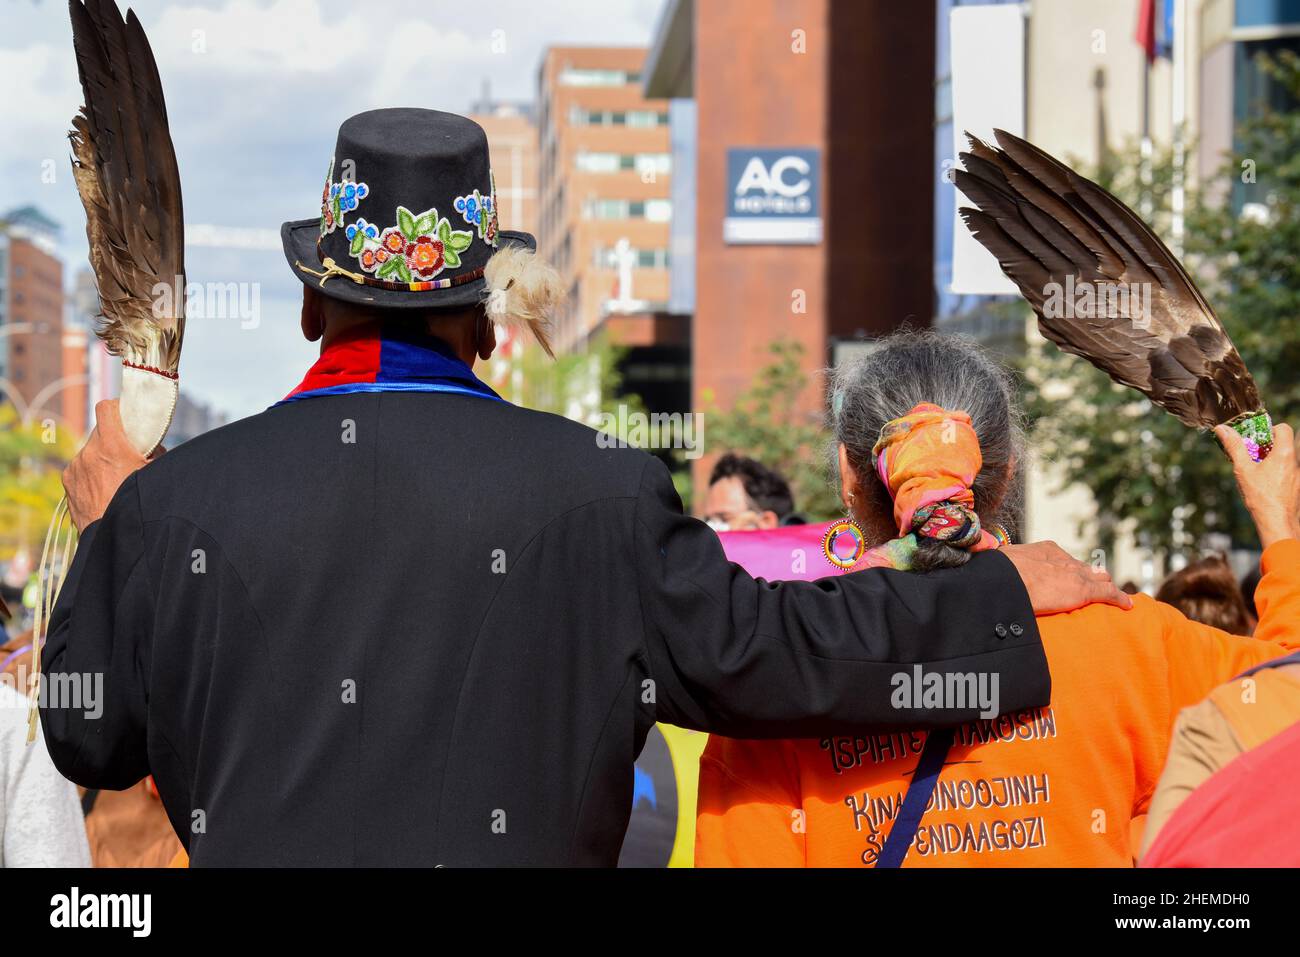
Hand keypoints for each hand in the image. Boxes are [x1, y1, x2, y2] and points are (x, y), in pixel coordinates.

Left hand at [62, 400, 160, 532]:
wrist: (113, 536)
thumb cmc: (137, 505)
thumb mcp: (156, 475)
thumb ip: (155, 454)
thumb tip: (152, 446)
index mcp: (111, 447)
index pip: (107, 408)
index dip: (118, 408)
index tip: (128, 415)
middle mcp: (88, 453)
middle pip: (101, 431)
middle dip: (114, 437)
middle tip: (128, 453)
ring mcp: (75, 467)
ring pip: (90, 450)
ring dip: (102, 456)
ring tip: (116, 478)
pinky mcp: (67, 481)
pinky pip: (80, 466)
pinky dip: (91, 471)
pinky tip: (103, 489)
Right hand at [1001, 540, 1131, 614]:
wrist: (1006, 581)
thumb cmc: (998, 575)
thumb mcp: (1002, 567)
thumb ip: (1008, 571)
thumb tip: (994, 577)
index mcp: (1045, 551)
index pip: (1063, 560)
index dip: (1067, 571)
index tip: (1064, 580)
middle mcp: (1064, 559)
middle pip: (1084, 567)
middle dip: (1089, 577)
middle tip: (1089, 589)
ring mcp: (1076, 573)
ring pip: (1100, 578)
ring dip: (1104, 587)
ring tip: (1110, 597)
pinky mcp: (1085, 589)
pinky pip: (1109, 593)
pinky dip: (1119, 599)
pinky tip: (1127, 605)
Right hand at [1216, 421, 1299, 548]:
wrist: (1276, 522)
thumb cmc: (1261, 496)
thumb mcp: (1243, 469)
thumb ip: (1234, 447)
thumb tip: (1222, 429)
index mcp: (1285, 453)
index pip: (1284, 428)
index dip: (1270, 429)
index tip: (1256, 438)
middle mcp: (1295, 462)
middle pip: (1283, 444)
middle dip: (1265, 446)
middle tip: (1250, 454)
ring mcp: (1297, 475)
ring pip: (1284, 459)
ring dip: (1269, 460)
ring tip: (1254, 472)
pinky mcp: (1296, 486)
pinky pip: (1286, 472)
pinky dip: (1274, 472)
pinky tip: (1262, 485)